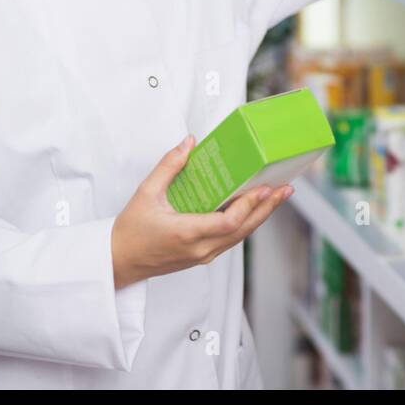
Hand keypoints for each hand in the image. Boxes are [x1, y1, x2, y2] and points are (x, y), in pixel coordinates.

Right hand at [110, 134, 292, 287]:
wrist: (119, 261)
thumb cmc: (130, 230)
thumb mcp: (146, 193)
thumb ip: (169, 166)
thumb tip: (189, 143)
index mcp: (186, 233)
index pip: (227, 222)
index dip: (249, 206)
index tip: (264, 189)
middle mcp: (199, 248)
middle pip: (243, 230)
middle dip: (266, 208)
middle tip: (285, 189)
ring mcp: (203, 255)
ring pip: (240, 236)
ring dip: (260, 216)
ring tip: (277, 196)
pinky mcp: (203, 256)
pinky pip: (231, 240)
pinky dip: (246, 223)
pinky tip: (255, 209)